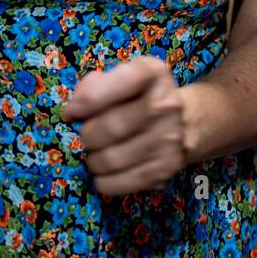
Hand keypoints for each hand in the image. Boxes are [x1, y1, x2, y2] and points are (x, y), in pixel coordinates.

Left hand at [62, 55, 189, 196]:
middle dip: (87, 135)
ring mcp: (169, 139)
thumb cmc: (141, 96)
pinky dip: (103, 181)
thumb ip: (95, 85)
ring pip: (112, 159)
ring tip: (96, 154)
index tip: (71, 113)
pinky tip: (105, 172)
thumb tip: (73, 111)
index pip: (123, 81)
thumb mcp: (123, 78)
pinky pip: (121, 183)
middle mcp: (166, 104)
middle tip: (87, 136)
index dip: (91, 98)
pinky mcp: (166, 169)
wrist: (185, 122)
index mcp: (154, 74)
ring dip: (93, 161)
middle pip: (112, 127)